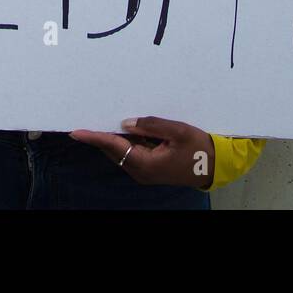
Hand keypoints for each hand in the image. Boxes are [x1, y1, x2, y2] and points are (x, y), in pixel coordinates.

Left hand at [70, 116, 215, 189]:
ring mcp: (144, 172)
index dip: (94, 138)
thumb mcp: (177, 131)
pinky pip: (131, 153)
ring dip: (113, 139)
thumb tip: (125, 123)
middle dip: (100, 136)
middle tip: (86, 119)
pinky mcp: (150, 169)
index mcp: (146, 164)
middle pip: (114, 151)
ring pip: (121, 153)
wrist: (216, 166)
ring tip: (102, 119)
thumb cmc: (199, 148)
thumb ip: (150, 125)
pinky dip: (125, 142)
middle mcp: (140, 171)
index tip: (76, 132)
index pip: (114, 147)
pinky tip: (125, 129)